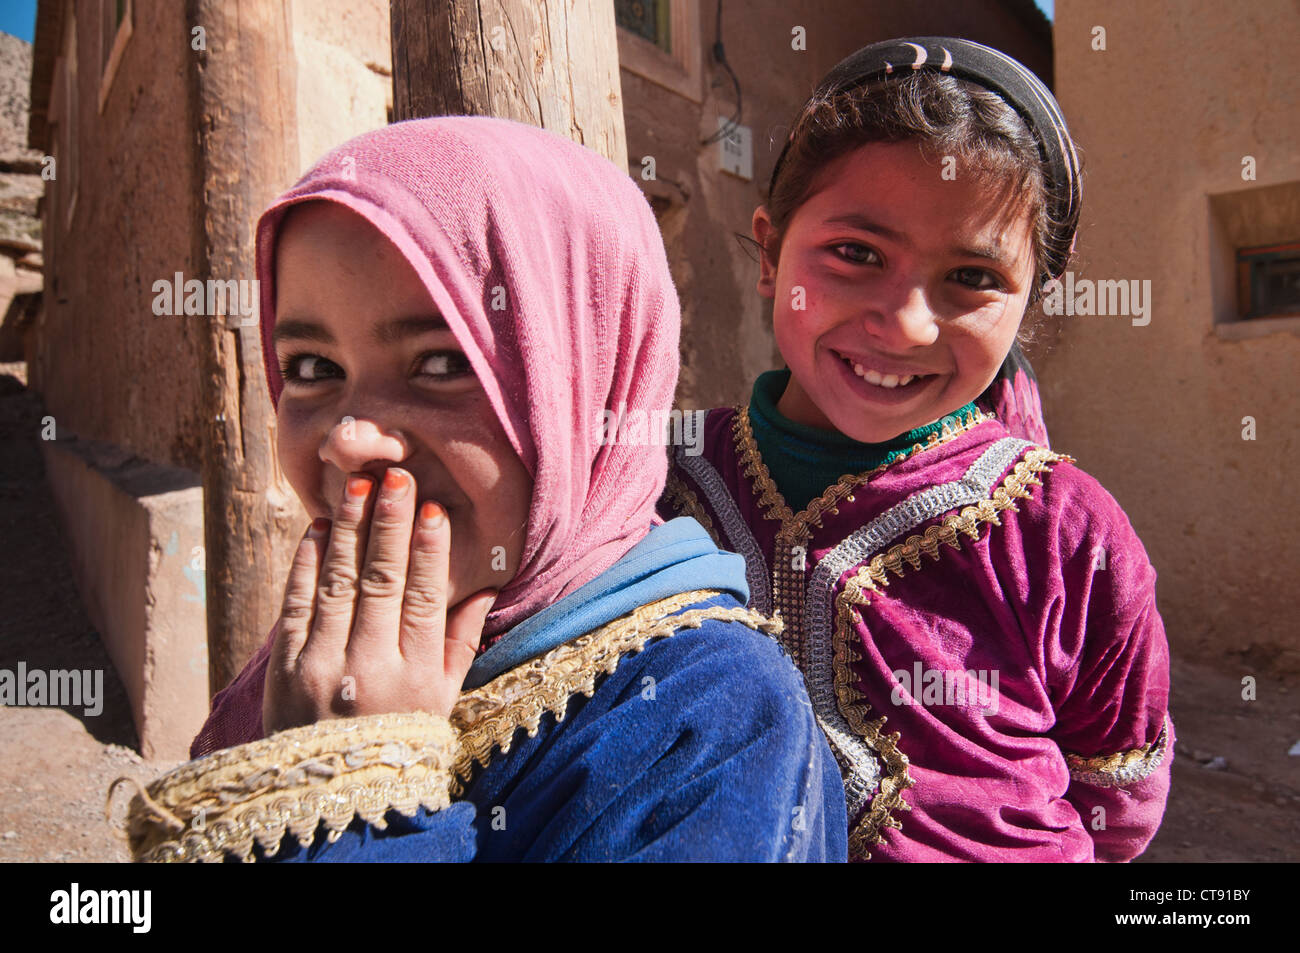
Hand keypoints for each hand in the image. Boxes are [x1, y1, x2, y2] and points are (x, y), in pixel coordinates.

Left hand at [263, 467, 497, 733]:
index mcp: (415, 677)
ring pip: (338, 583)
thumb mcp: (441, 700)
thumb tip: (486, 586)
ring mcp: (322, 666)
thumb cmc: (398, 739)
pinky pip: (296, 604)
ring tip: (357, 488)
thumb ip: (461, 643)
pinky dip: (307, 563)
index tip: (431, 509)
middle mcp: (368, 668)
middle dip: (387, 524)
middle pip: (381, 581)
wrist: (329, 793)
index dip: (429, 552)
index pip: (424, 600)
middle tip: (394, 477)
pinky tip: (319, 528)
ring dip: (348, 530)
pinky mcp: (284, 668)